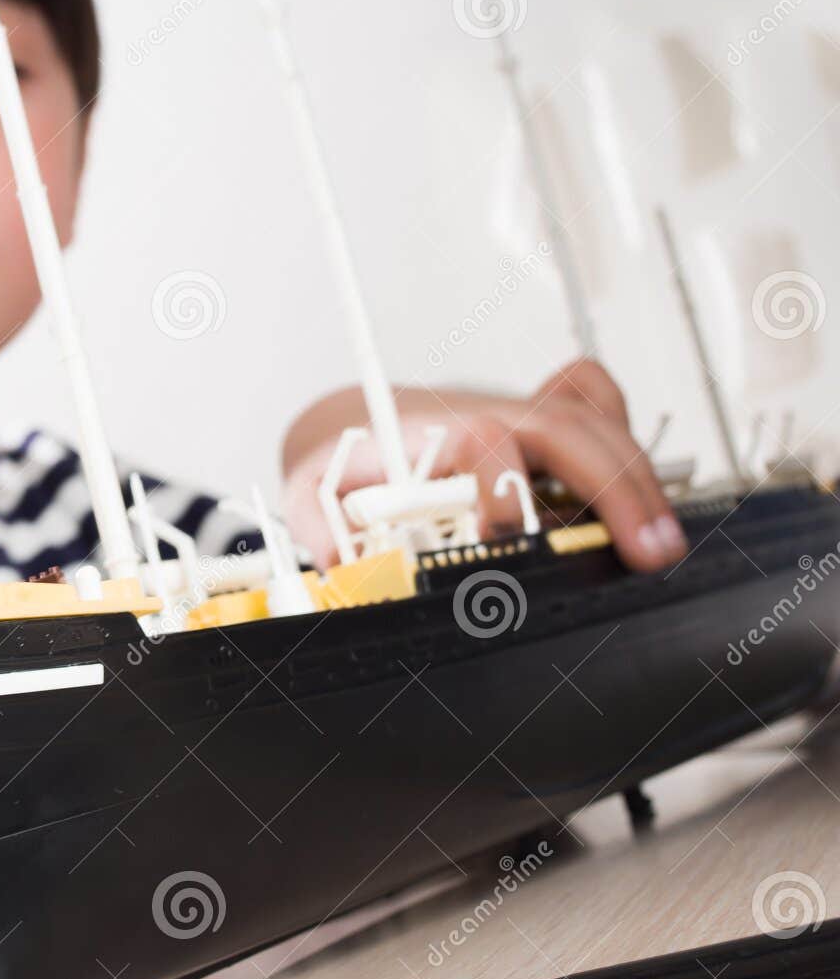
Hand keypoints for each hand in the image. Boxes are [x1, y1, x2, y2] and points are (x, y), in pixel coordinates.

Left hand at [281, 358, 687, 571]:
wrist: (354, 426)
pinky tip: (641, 490)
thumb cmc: (343, 465)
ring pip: (595, 424)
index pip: (483, 443)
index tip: (515, 538)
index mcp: (434, 433)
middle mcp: (490, 416)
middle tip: (645, 554)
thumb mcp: (314, 495)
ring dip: (637, 480)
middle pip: (566, 430)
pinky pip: (595, 403)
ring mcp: (523, 414)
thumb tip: (342, 575)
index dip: (505, 487)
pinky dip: (622, 433)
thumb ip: (319, 532)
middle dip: (613, 488)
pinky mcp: (542, 421)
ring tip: (665, 545)